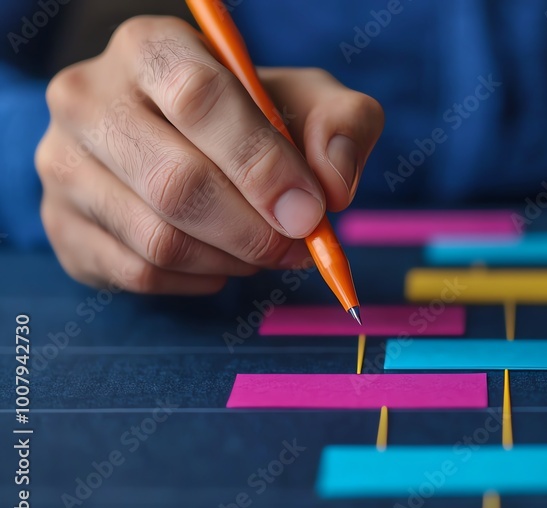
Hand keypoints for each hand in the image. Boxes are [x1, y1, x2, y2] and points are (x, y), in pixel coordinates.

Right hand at [36, 16, 383, 293]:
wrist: (186, 141)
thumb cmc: (253, 117)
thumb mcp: (309, 100)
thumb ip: (342, 125)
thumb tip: (332, 187)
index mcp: (150, 47)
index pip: (201, 99)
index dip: (263, 164)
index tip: (310, 211)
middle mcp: (87, 98)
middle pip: (177, 182)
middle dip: (255, 230)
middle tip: (299, 247)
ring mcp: (63, 164)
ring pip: (158, 238)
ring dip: (233, 259)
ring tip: (267, 252)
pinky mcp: (61, 224)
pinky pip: (138, 273)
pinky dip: (198, 279)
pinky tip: (224, 261)